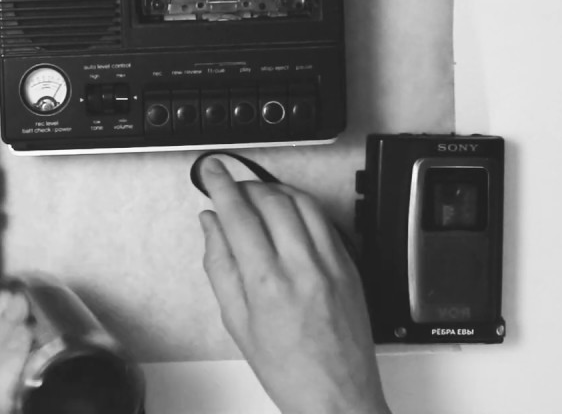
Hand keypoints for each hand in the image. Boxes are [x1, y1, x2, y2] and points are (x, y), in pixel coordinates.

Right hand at [198, 156, 390, 413]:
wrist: (338, 397)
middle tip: (230, 186)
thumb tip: (211, 226)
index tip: (211, 170)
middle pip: (271, 199)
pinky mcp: (350, 266)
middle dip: (245, 184)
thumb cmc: (289, 371)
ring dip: (276, 189)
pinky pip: (325, 220)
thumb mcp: (237, 323)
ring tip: (258, 195)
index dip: (221, 185)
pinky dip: (303, 206)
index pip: (239, 215)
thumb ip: (220, 266)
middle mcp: (302, 268)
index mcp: (268, 284)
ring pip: (302, 202)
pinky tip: (290, 213)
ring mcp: (332, 264)